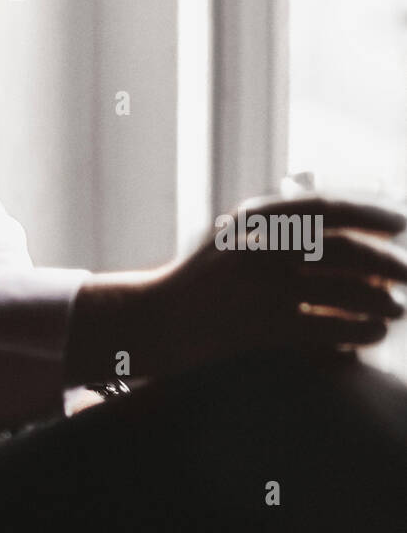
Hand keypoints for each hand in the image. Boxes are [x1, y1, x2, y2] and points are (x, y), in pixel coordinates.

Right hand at [66, 194, 406, 388]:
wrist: (150, 321)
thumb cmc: (195, 280)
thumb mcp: (227, 235)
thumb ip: (269, 219)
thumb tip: (321, 198)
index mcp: (252, 221)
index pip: (322, 208)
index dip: (367, 212)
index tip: (398, 222)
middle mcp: (258, 249)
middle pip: (338, 249)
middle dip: (383, 261)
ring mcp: (257, 289)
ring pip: (336, 290)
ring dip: (376, 300)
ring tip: (398, 309)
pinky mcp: (258, 328)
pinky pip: (321, 327)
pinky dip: (353, 330)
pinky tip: (372, 334)